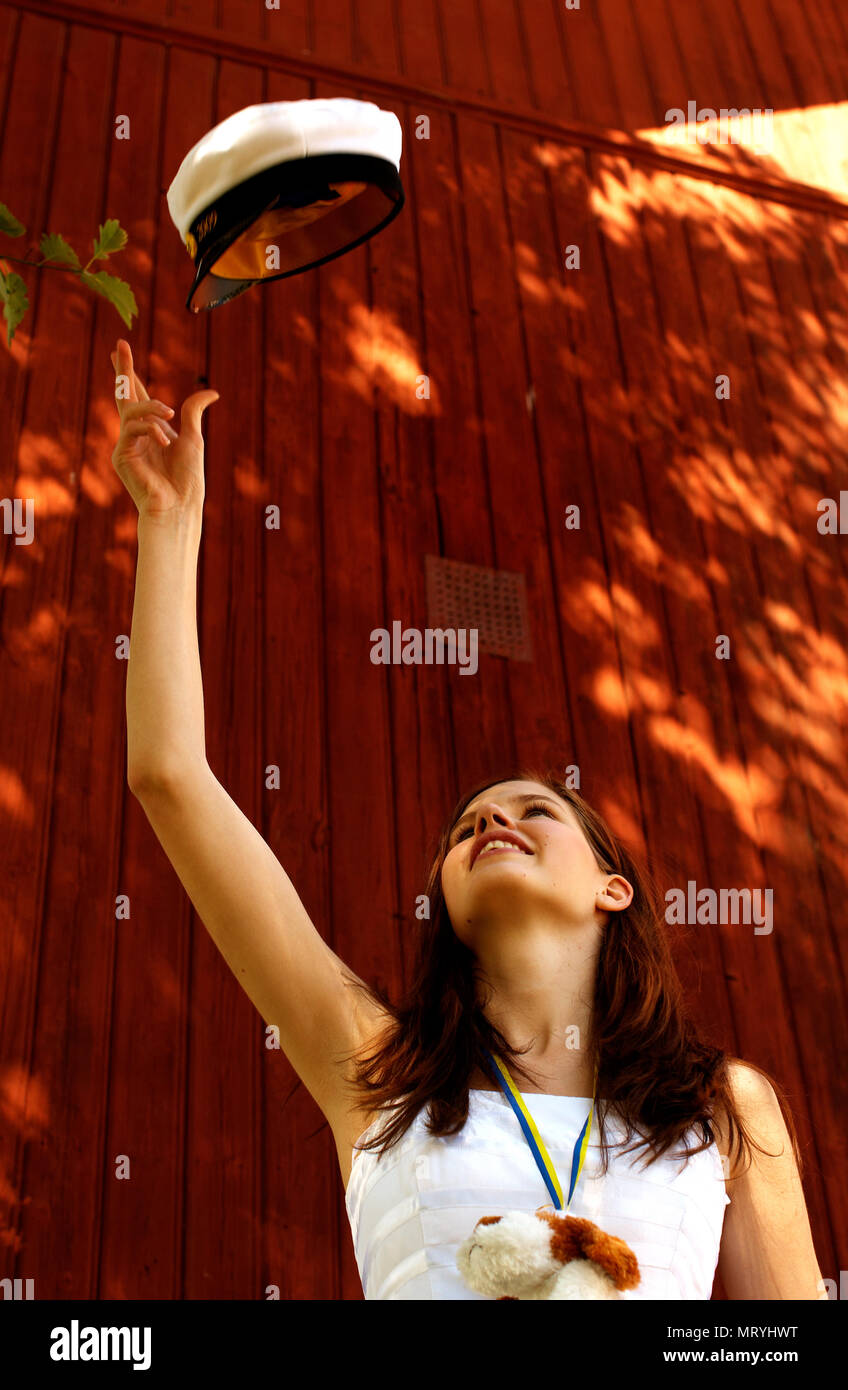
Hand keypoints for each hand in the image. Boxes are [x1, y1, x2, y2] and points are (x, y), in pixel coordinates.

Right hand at [110, 338, 219, 518]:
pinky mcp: (121, 456)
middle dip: (123, 370)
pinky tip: (163, 440)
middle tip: (120, 344)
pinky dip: (148, 429)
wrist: (179, 506)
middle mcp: (136, 435)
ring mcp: (126, 445)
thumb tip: (211, 392)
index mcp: (152, 430)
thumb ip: (193, 412)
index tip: (121, 348)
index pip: (138, 396)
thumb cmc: (187, 478)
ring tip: (170, 414)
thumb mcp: (193, 438)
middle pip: (125, 396)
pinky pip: (130, 429)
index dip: (130, 373)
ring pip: (131, 410)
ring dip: (151, 408)